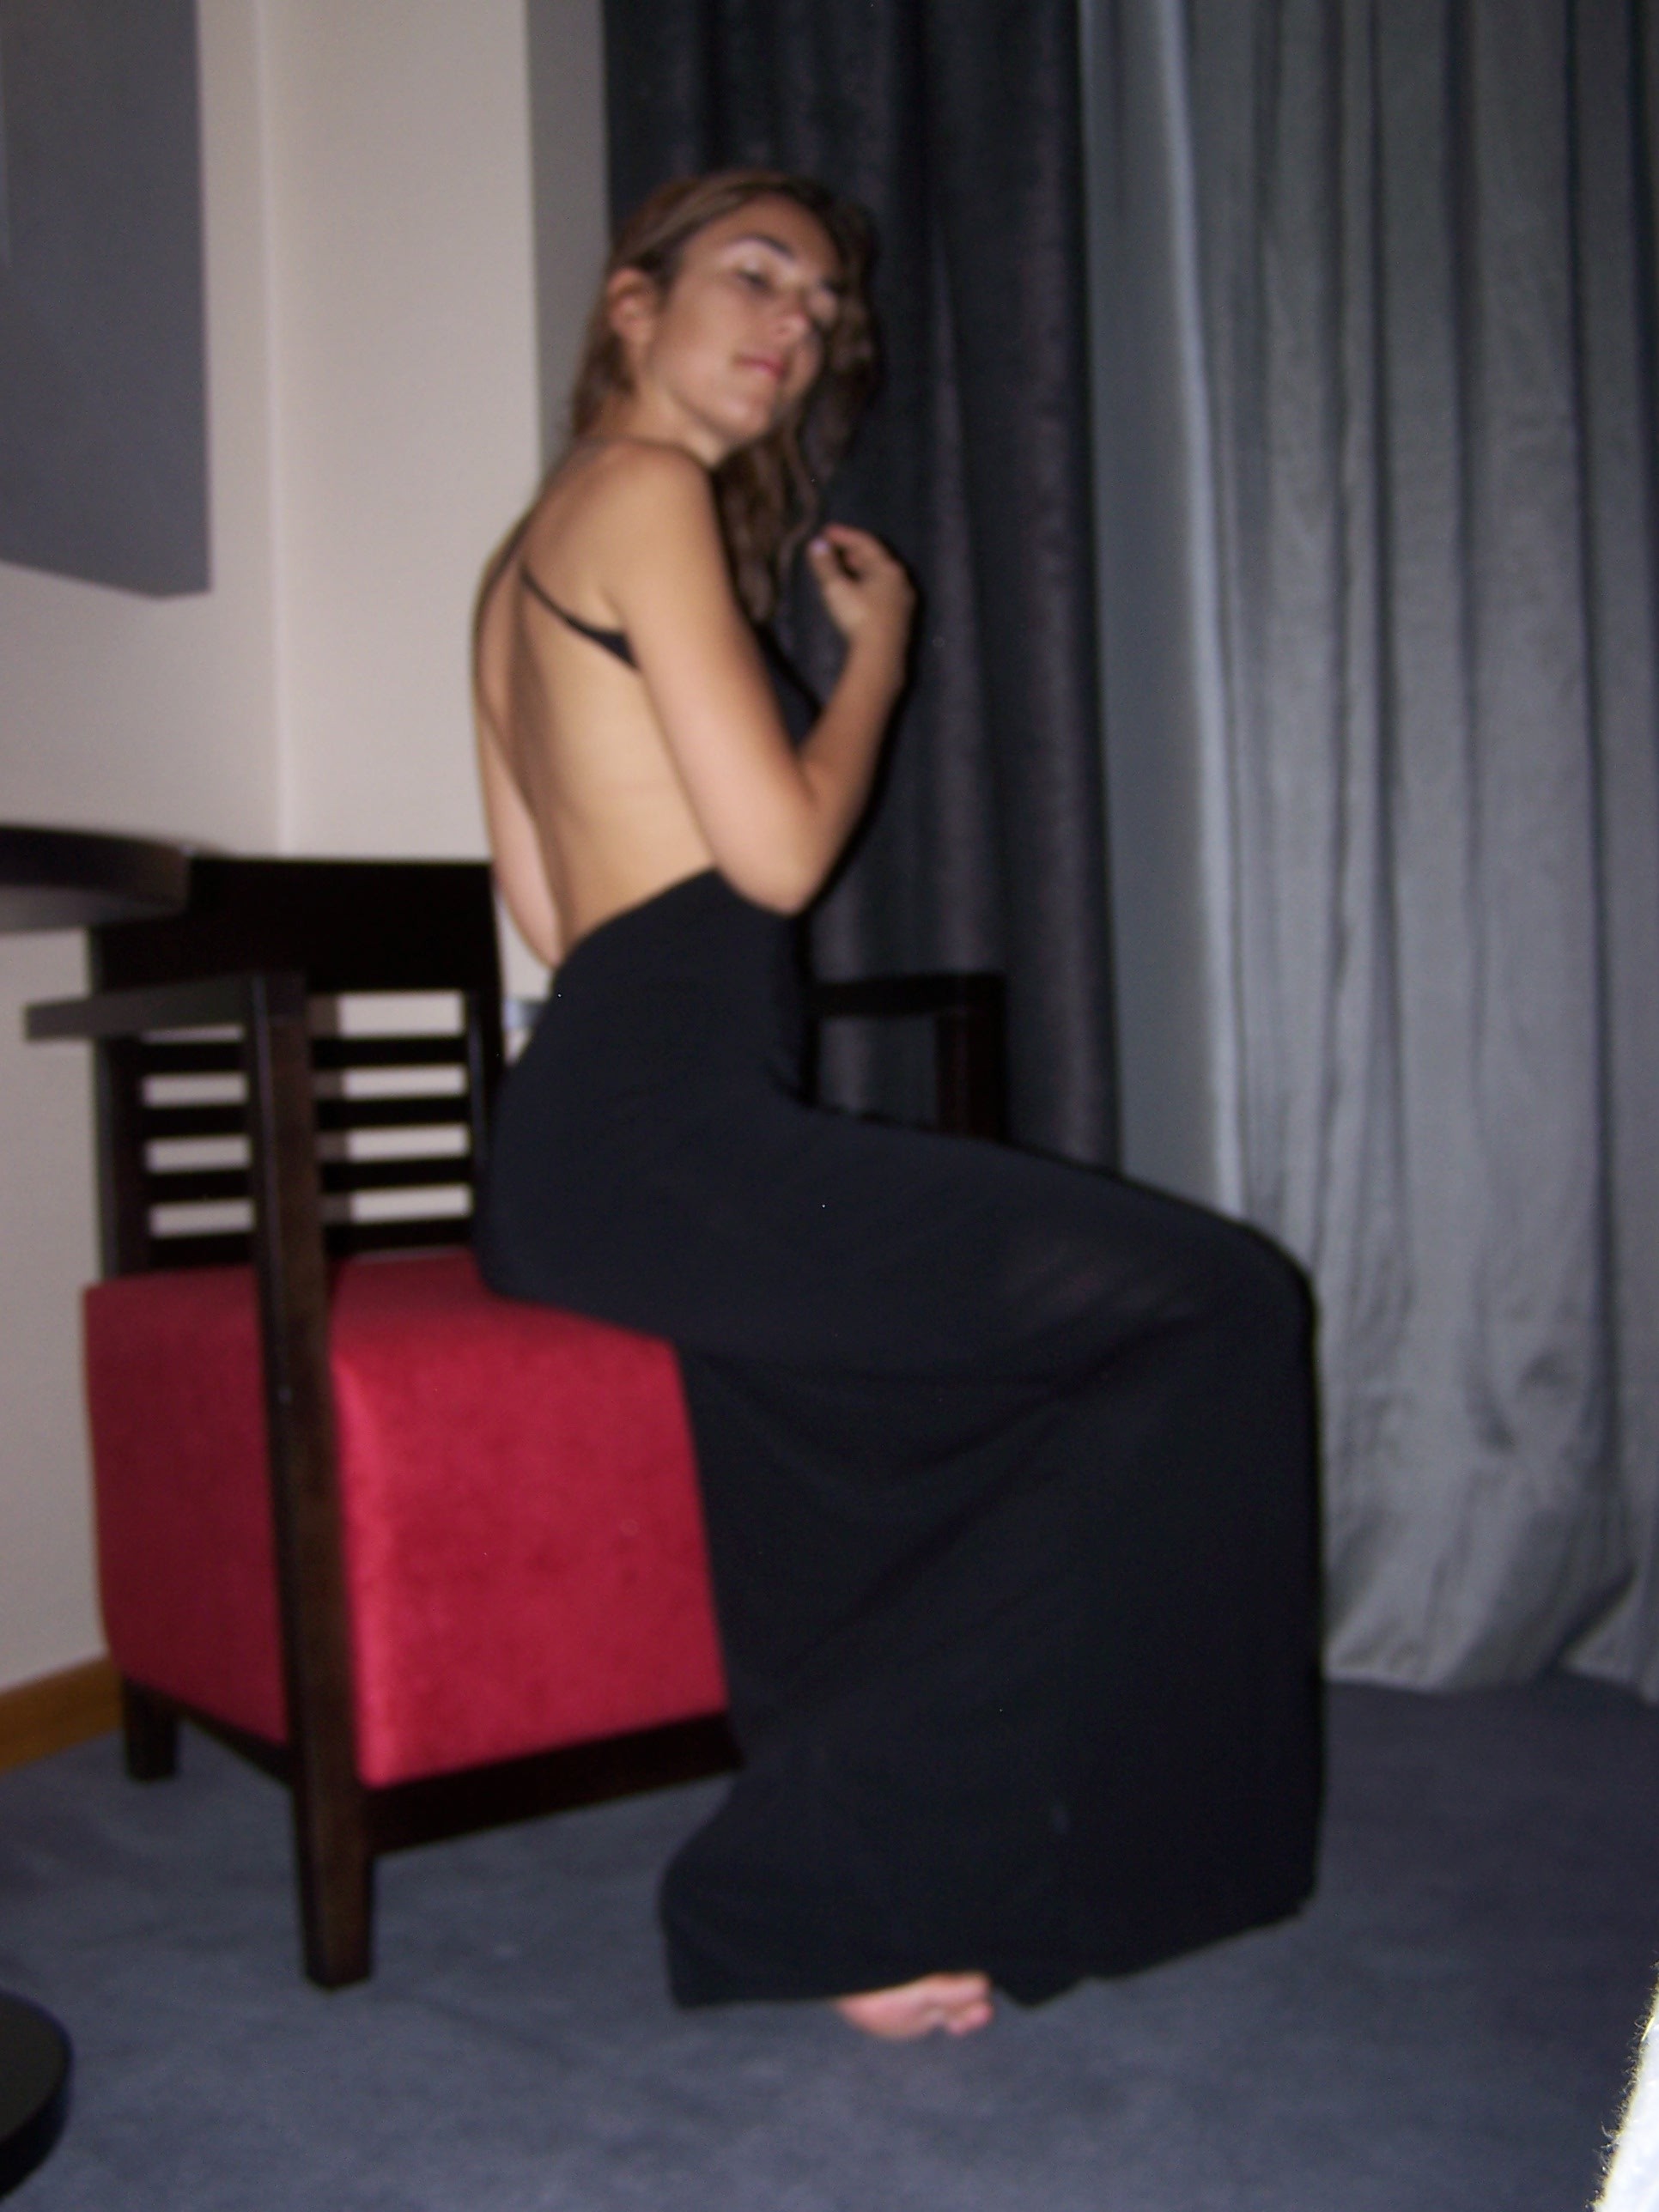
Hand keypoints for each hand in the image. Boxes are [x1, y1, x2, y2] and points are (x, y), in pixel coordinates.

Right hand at [807, 525, 914, 656]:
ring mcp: (903, 599)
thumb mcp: (836, 589)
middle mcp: (900, 579)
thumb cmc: (859, 617)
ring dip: (862, 569)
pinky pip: (884, 592)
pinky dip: (869, 585)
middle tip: (836, 548)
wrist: (881, 656)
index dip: (844, 535)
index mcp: (887, 568)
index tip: (825, 531)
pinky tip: (859, 593)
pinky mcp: (901, 617)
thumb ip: (825, 565)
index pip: (865, 542)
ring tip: (845, 568)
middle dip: (853, 551)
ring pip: (881, 576)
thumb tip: (816, 545)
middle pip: (875, 558)